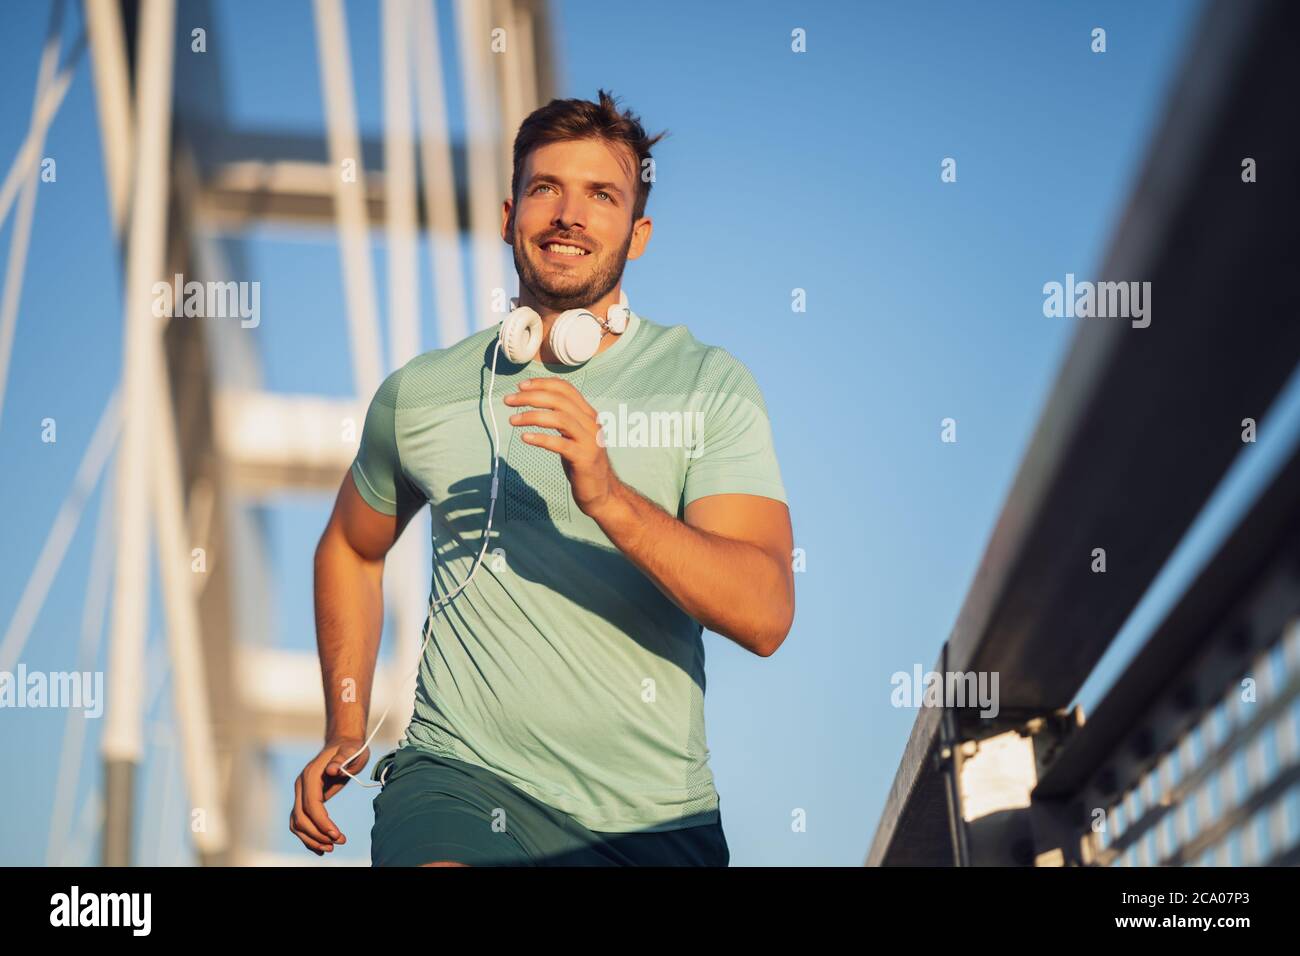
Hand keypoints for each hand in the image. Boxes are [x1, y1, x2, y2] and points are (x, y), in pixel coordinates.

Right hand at [290, 737, 368, 854]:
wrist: (343, 744)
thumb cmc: (351, 748)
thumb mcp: (352, 751)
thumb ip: (343, 758)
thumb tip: (332, 770)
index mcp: (311, 775)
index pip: (311, 805)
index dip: (322, 822)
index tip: (337, 834)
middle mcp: (301, 785)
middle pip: (301, 817)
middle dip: (318, 834)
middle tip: (339, 842)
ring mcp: (301, 793)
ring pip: (297, 823)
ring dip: (311, 838)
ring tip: (331, 848)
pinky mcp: (305, 800)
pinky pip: (301, 822)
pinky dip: (308, 836)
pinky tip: (321, 846)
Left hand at [504, 378, 620, 517]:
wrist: (601, 490)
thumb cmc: (581, 460)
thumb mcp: (573, 434)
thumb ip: (562, 417)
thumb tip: (537, 400)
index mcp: (587, 413)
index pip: (565, 388)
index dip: (542, 383)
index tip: (521, 386)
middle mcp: (590, 423)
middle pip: (559, 400)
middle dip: (531, 397)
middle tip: (509, 400)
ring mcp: (589, 440)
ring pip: (560, 418)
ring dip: (532, 416)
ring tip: (512, 420)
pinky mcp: (583, 458)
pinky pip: (559, 444)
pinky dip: (541, 438)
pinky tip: (525, 438)